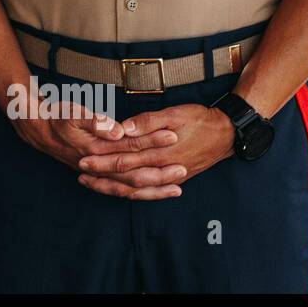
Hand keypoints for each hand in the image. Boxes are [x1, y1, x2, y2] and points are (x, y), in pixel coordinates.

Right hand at [11, 98, 182, 200]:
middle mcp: (99, 165)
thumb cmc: (56, 117)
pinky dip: (140, 193)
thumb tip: (117, 129)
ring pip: (130, 187)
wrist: (37, 130)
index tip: (173, 134)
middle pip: (134, 174)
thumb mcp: (71, 113)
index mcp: (95, 149)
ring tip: (177, 187)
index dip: (152, 141)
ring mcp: (99, 173)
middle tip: (183, 168)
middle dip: (160, 172)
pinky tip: (155, 192)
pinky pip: (122, 190)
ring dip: (154, 188)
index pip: (129, 147)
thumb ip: (94, 121)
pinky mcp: (100, 175)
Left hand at [75, 104, 234, 198]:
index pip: (125, 157)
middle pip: (126, 174)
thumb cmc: (200, 119)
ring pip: (136, 187)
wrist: (227, 134)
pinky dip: (132, 192)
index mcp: (160, 151)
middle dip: (102, 174)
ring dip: (112, 186)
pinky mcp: (175, 178)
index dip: (103, 158)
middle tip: (80, 172)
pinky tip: (118, 191)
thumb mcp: (175, 114)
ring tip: (91, 183)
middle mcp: (163, 168)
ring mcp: (169, 176)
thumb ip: (149, 122)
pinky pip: (149, 191)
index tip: (83, 157)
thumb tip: (125, 128)